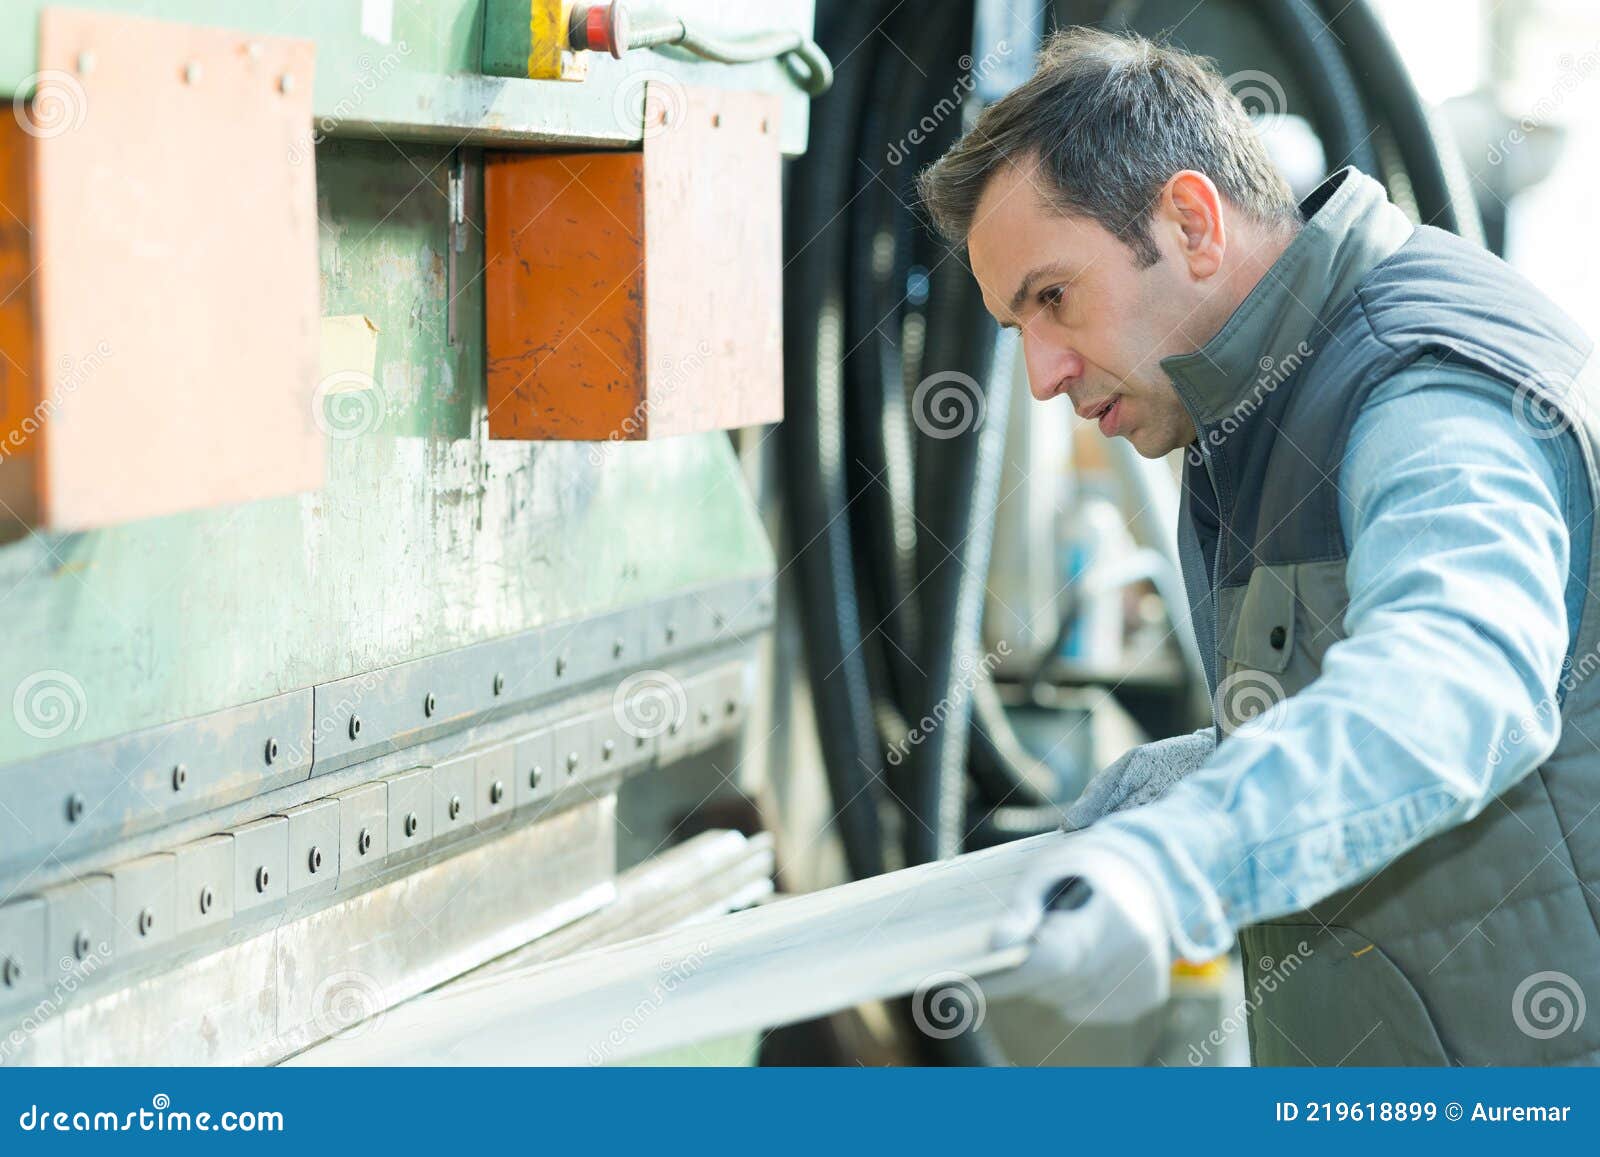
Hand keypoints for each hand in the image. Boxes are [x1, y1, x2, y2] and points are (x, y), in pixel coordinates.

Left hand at [983, 832, 1172, 1023]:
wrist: (1150, 873)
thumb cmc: (1087, 869)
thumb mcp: (1049, 870)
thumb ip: (1022, 908)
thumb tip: (994, 946)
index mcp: (1112, 913)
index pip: (1054, 959)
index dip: (1008, 976)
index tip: (964, 986)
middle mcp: (1136, 952)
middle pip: (1056, 985)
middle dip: (1025, 974)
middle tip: (1014, 947)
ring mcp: (1144, 978)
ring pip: (1068, 1003)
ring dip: (1048, 983)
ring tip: (1056, 941)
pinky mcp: (1146, 996)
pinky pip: (1088, 1008)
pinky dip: (1072, 990)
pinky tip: (1081, 957)